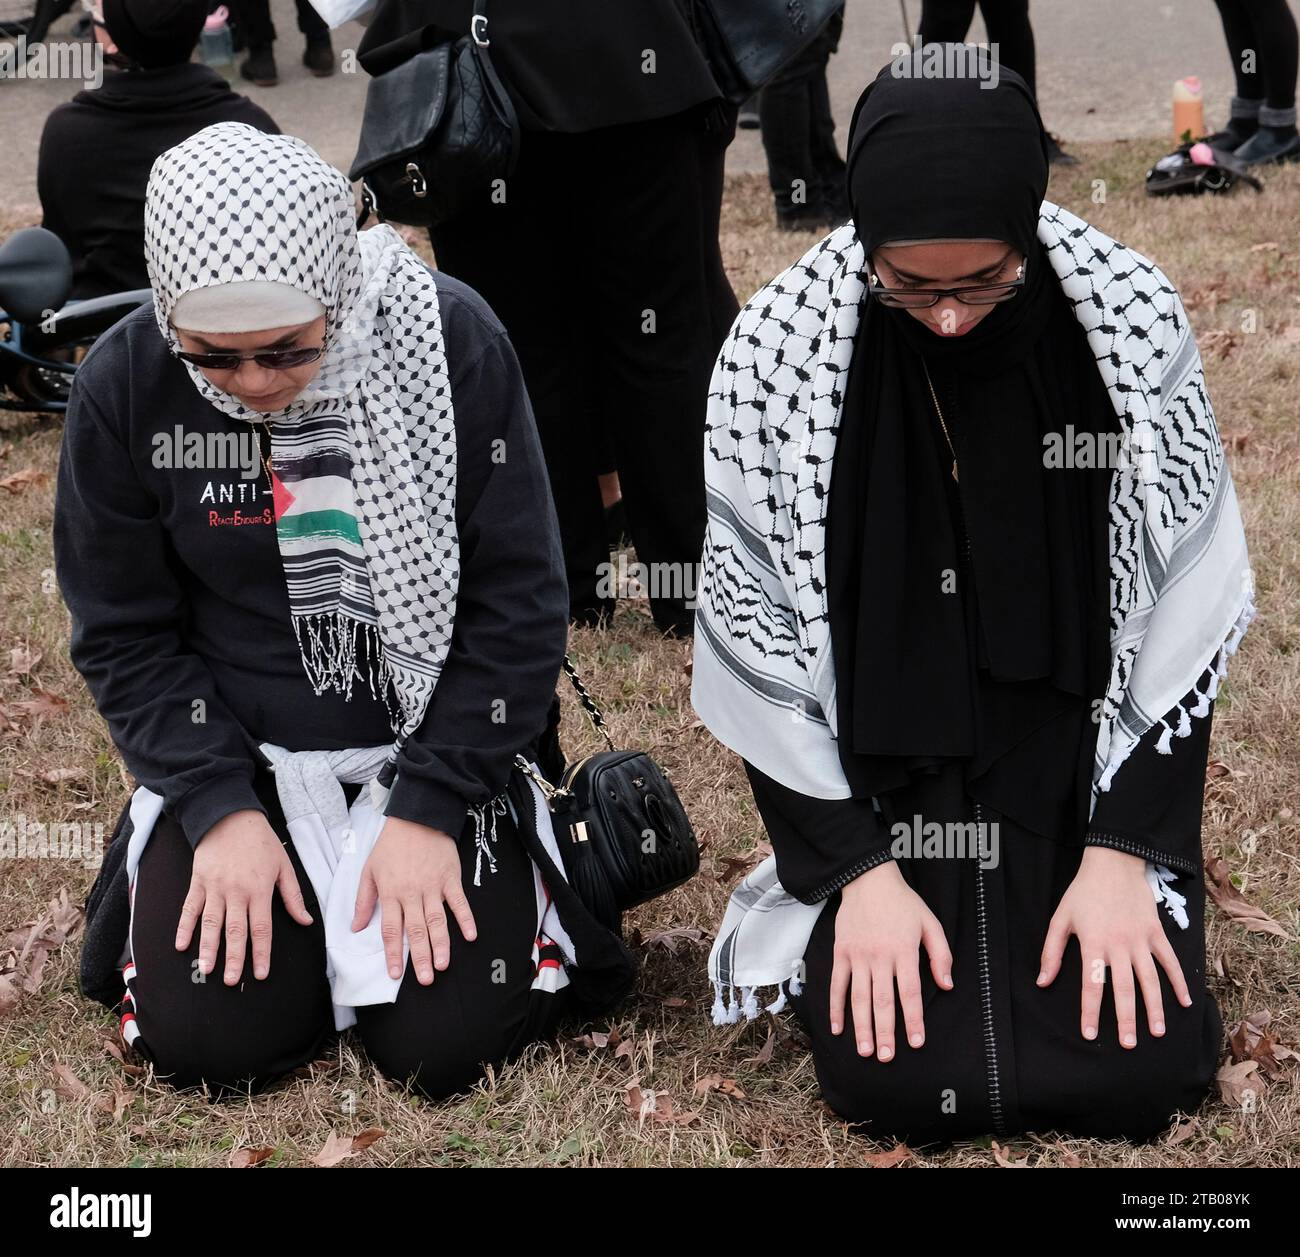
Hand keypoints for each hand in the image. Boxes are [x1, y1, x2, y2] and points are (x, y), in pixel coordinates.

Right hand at [176, 809, 312, 984]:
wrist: (230, 817)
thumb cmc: (261, 842)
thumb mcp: (284, 866)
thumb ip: (293, 896)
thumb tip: (305, 921)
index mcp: (259, 890)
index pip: (261, 928)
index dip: (261, 952)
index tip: (261, 973)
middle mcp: (236, 892)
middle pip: (235, 931)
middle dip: (234, 958)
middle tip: (231, 981)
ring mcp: (214, 887)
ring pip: (210, 923)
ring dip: (208, 948)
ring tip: (206, 970)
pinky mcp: (198, 882)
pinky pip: (189, 908)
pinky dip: (184, 927)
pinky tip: (182, 945)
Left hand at [352, 817, 476, 984]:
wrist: (418, 817)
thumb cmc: (391, 845)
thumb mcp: (369, 870)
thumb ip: (364, 900)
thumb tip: (356, 928)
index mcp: (391, 892)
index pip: (391, 929)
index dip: (393, 954)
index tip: (395, 974)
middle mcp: (412, 893)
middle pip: (416, 930)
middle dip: (420, 957)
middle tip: (425, 980)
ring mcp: (434, 886)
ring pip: (437, 921)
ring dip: (441, 945)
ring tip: (442, 965)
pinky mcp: (451, 878)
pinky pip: (459, 902)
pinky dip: (466, 918)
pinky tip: (471, 935)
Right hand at [831, 861, 953, 1060]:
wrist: (868, 879)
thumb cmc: (903, 903)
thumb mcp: (930, 923)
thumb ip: (941, 955)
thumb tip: (947, 986)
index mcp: (904, 951)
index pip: (910, 992)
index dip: (914, 1019)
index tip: (916, 1042)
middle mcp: (880, 956)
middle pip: (882, 1001)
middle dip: (884, 1032)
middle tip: (885, 1057)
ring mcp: (858, 955)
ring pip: (859, 997)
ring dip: (861, 1026)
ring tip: (864, 1051)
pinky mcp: (841, 952)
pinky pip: (837, 983)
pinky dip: (835, 1007)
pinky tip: (838, 1028)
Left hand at [1038, 846, 1192, 1046]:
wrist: (1113, 864)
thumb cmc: (1083, 893)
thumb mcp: (1060, 919)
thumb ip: (1051, 952)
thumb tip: (1043, 981)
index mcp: (1093, 943)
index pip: (1091, 985)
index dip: (1090, 1011)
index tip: (1090, 1034)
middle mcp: (1119, 945)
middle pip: (1124, 989)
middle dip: (1126, 1019)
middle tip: (1129, 1044)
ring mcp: (1141, 939)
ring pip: (1150, 980)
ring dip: (1155, 1008)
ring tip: (1157, 1032)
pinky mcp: (1157, 933)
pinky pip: (1170, 961)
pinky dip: (1180, 982)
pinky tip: (1186, 1002)